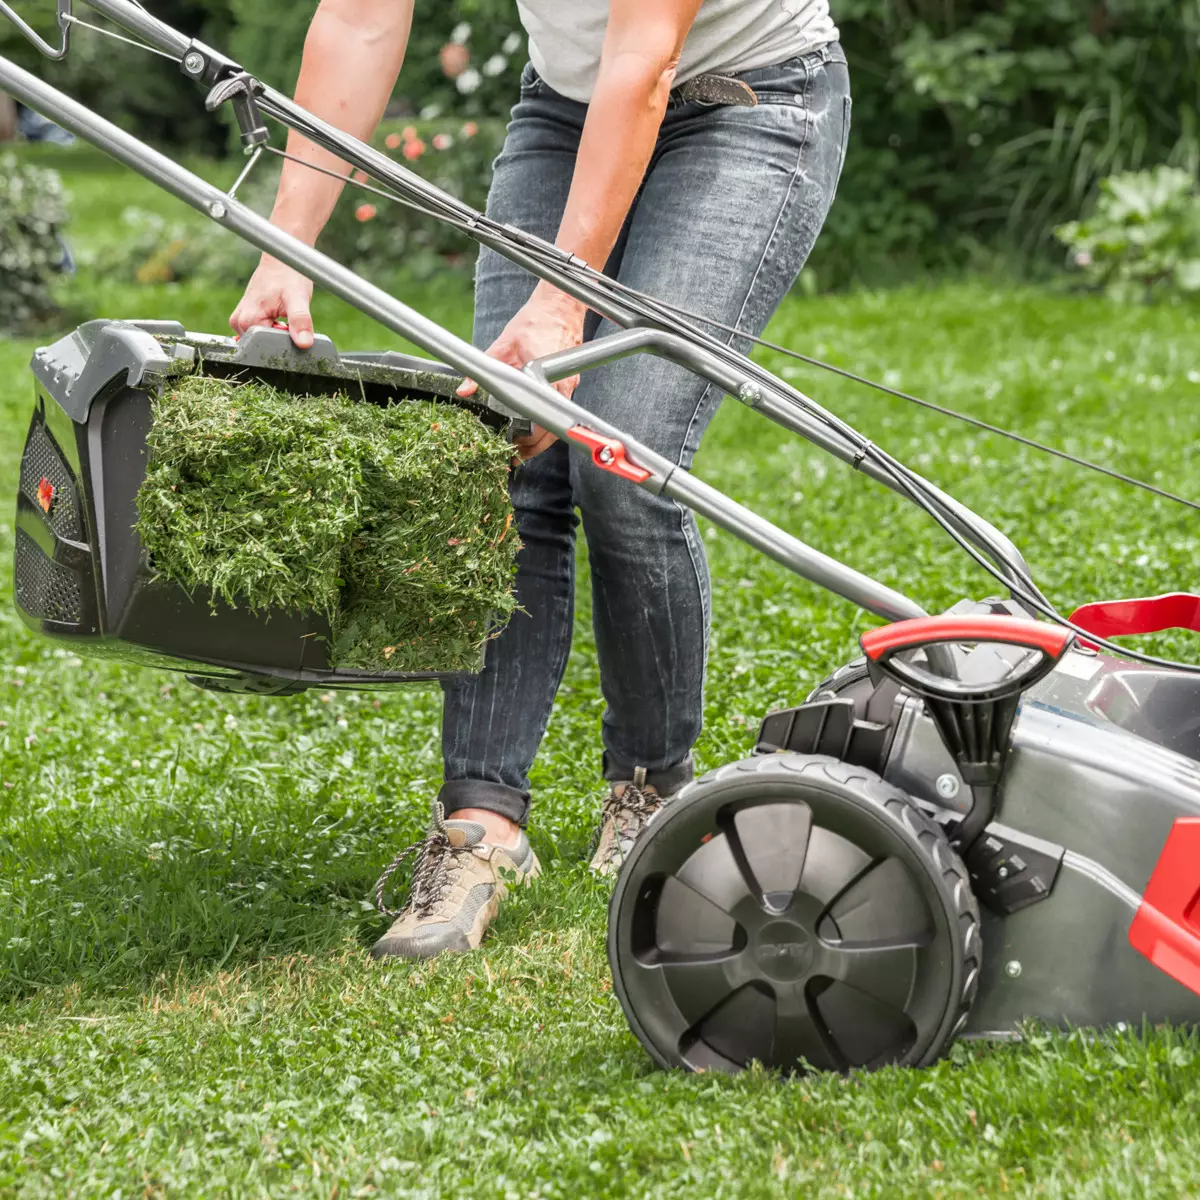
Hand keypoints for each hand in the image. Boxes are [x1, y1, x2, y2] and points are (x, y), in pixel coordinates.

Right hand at [229, 257, 315, 347]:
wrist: (282, 262)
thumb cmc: (289, 277)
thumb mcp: (298, 298)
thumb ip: (300, 321)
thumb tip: (304, 343)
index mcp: (248, 320)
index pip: (267, 348)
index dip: (284, 341)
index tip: (289, 325)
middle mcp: (239, 323)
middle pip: (264, 346)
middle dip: (279, 338)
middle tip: (285, 318)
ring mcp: (240, 322)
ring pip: (263, 341)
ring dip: (276, 333)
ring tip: (281, 315)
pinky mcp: (244, 320)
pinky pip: (260, 334)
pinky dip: (272, 330)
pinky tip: (277, 317)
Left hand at [458, 284, 586, 460]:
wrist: (560, 306)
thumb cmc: (535, 322)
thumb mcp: (502, 345)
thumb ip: (482, 368)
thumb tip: (465, 389)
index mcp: (545, 376)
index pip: (540, 418)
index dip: (528, 438)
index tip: (514, 447)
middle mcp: (562, 385)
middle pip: (551, 429)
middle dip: (533, 446)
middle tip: (514, 455)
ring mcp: (569, 386)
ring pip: (557, 424)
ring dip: (541, 439)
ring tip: (521, 449)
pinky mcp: (569, 385)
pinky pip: (559, 413)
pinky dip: (546, 425)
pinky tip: (532, 430)